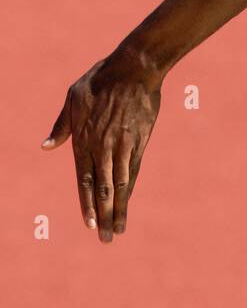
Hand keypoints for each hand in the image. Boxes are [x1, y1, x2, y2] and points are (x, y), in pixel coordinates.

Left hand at [43, 52, 161, 242]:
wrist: (134, 68)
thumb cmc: (100, 80)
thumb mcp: (73, 98)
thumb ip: (61, 125)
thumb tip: (45, 147)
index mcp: (84, 139)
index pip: (83, 179)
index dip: (85, 204)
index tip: (88, 224)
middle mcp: (103, 147)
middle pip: (102, 189)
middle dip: (102, 216)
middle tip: (104, 239)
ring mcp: (123, 145)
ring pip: (120, 184)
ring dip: (119, 209)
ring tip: (118, 229)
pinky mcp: (139, 140)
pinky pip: (133, 169)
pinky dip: (129, 188)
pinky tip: (128, 201)